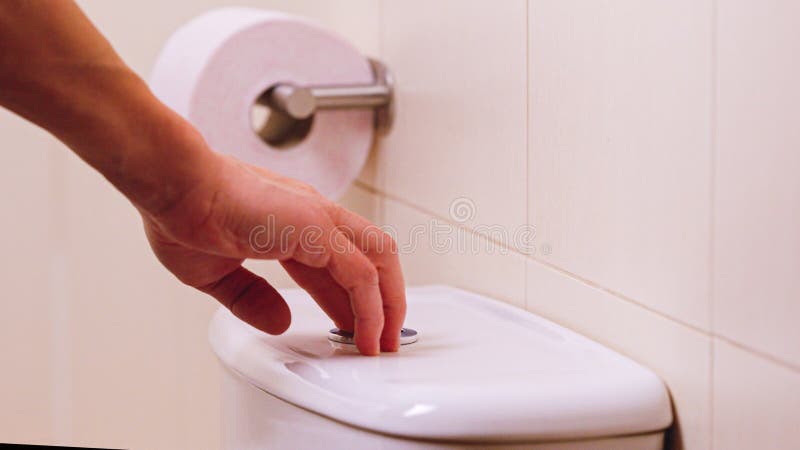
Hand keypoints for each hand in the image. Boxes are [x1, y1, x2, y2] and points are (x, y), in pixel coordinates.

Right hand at [141, 131, 405, 354]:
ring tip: (383, 342)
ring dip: (387, 304)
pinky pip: (360, 274)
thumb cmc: (180, 213)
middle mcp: (313, 216)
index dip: (349, 301)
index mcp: (291, 222)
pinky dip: (371, 307)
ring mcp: (319, 219)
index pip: (337, 266)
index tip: (353, 328)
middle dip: (382, 302)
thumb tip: (280, 322)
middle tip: (381, 339)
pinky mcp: (317, 227)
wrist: (170, 184)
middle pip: (369, 258)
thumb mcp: (216, 273)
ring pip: (379, 261)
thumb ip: (250, 297)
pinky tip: (366, 333)